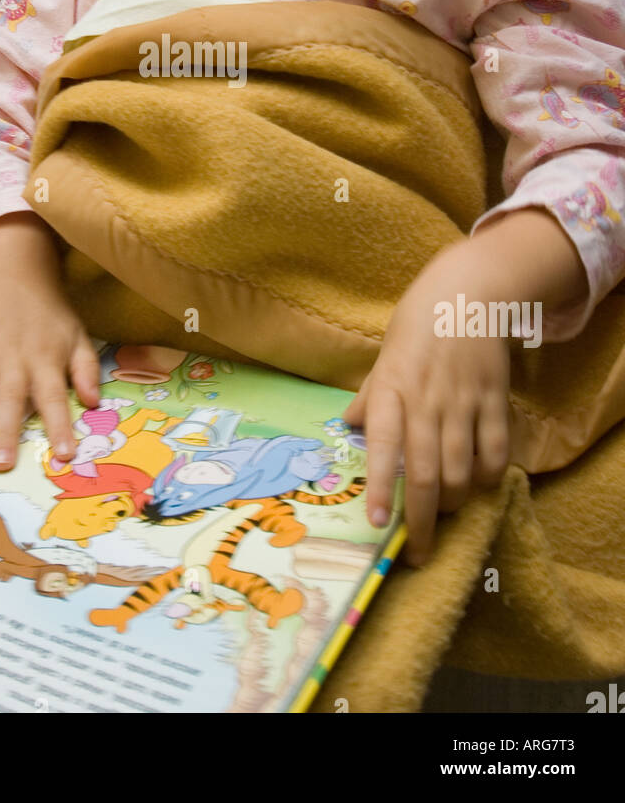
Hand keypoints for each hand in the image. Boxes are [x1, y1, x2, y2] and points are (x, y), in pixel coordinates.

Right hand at [0, 273, 101, 471]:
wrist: (20, 273)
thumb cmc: (51, 315)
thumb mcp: (79, 336)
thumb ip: (86, 370)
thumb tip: (94, 402)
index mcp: (45, 360)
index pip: (55, 398)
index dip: (61, 425)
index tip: (65, 455)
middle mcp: (12, 359)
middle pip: (8, 400)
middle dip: (6, 433)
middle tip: (1, 465)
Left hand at [343, 241, 511, 567]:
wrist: (467, 293)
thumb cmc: (417, 326)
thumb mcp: (383, 358)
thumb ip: (370, 397)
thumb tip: (350, 427)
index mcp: (393, 390)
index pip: (384, 446)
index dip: (382, 488)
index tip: (379, 524)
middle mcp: (428, 401)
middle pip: (427, 474)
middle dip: (422, 521)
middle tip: (416, 553)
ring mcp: (465, 403)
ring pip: (462, 472)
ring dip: (454, 505)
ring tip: (443, 517)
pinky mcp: (496, 401)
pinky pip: (497, 453)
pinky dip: (489, 479)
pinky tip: (479, 487)